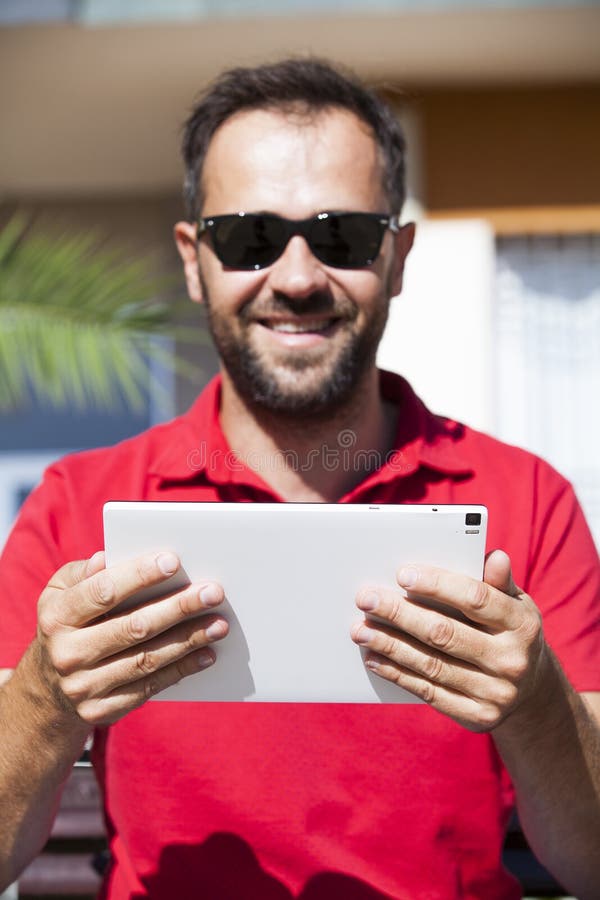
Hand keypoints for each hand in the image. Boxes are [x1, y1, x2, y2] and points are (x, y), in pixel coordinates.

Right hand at [35, 550, 227, 724]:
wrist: (47, 691)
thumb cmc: (67, 624)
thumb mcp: (60, 593)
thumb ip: (84, 573)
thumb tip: (109, 557)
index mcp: (57, 617)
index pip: (103, 592)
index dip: (139, 575)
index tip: (173, 561)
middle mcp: (67, 653)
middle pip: (133, 627)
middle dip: (178, 607)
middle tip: (213, 592)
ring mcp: (84, 686)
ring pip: (146, 659)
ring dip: (188, 640)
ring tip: (220, 623)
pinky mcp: (102, 711)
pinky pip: (149, 687)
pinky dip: (182, 669)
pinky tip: (206, 654)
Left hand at [351, 550, 545, 731]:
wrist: (533, 694)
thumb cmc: (510, 633)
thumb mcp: (515, 604)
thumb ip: (499, 582)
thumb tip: (495, 557)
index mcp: (522, 624)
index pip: (475, 599)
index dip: (437, 584)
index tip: (402, 574)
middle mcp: (512, 661)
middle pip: (444, 633)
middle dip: (400, 614)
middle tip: (367, 598)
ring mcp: (495, 693)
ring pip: (431, 664)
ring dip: (390, 645)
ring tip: (360, 628)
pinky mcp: (477, 717)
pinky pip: (429, 692)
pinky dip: (398, 673)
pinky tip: (375, 657)